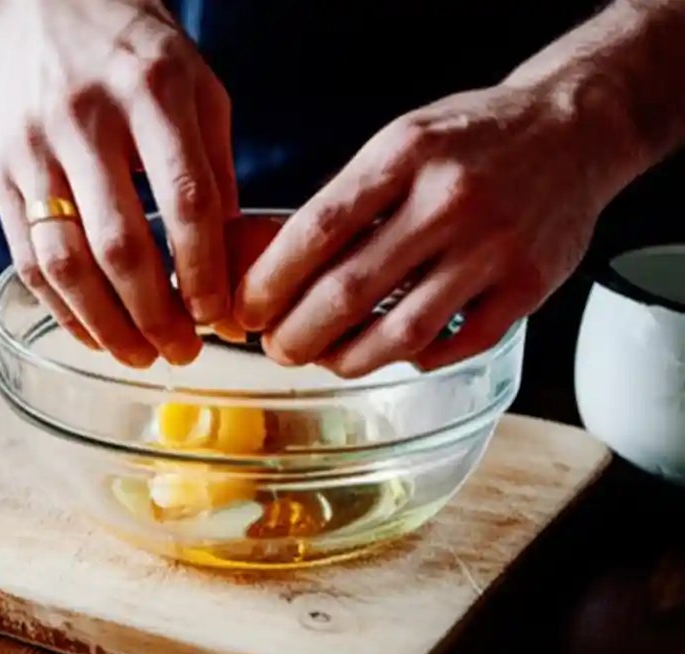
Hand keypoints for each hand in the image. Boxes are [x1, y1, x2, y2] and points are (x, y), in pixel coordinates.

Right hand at [0, 0, 237, 366]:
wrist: (40, 5)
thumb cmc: (134, 53)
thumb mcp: (196, 87)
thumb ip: (215, 168)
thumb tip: (231, 266)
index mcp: (151, 90)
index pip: (186, 201)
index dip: (206, 271)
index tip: (222, 315)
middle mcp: (86, 119)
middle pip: (121, 244)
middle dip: (157, 314)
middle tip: (185, 351)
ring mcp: (33, 148)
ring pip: (66, 262)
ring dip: (106, 326)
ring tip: (140, 355)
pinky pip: (29, 259)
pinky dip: (63, 308)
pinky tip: (93, 333)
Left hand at [233, 81, 620, 376]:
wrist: (573, 127)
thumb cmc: (471, 138)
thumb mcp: (400, 141)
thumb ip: (350, 198)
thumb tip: (278, 266)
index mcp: (404, 155)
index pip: (317, 230)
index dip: (271, 281)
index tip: (246, 310)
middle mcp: (448, 199)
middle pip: (351, 289)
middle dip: (299, 333)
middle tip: (276, 348)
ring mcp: (493, 246)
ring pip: (402, 330)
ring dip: (349, 357)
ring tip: (324, 359)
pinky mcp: (529, 284)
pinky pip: (457, 342)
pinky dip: (416, 357)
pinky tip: (392, 353)